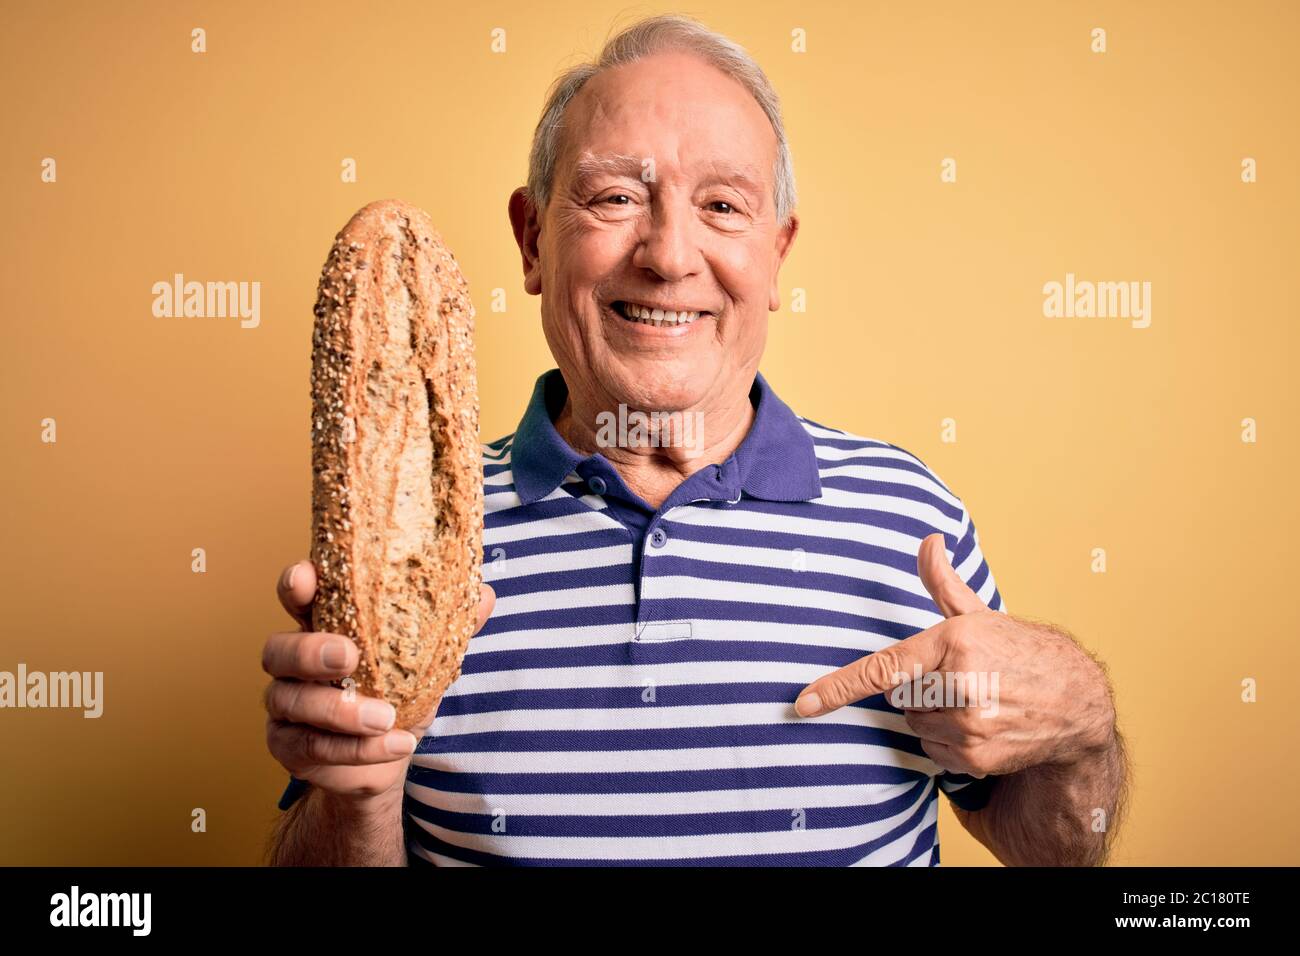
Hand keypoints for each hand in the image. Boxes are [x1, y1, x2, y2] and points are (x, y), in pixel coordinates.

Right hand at [262, 559, 494, 803]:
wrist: (389, 757)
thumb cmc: (401, 693)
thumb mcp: (428, 659)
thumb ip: (449, 627)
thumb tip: (484, 594)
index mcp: (324, 626)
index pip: (298, 596)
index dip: (295, 584)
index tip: (306, 577)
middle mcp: (294, 663)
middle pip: (278, 649)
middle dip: (309, 650)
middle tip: (349, 656)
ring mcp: (285, 705)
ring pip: (293, 702)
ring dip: (340, 711)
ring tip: (386, 717)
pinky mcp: (287, 746)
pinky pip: (310, 747)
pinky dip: (356, 748)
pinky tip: (396, 744)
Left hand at [793, 534, 1113, 777]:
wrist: (1077, 701)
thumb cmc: (1020, 652)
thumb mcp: (979, 615)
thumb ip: (943, 582)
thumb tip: (928, 541)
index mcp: (954, 641)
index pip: (883, 668)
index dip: (838, 687)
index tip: (803, 703)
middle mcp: (960, 683)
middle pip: (900, 698)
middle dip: (919, 691)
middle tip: (959, 682)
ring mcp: (970, 724)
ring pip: (915, 726)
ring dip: (934, 718)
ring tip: (975, 703)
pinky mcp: (977, 757)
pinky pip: (934, 753)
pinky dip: (950, 744)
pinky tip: (981, 727)